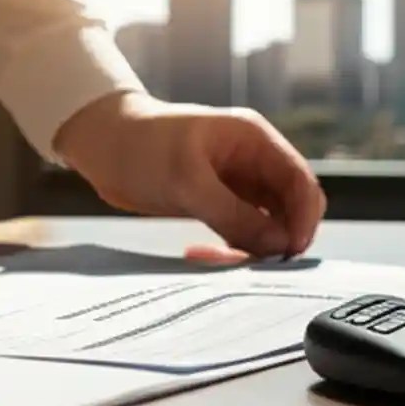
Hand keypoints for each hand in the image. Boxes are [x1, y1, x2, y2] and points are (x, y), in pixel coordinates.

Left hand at [54, 92, 326, 256]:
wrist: (100, 143)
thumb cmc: (141, 147)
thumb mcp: (187, 182)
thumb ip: (235, 215)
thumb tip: (278, 246)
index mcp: (254, 139)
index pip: (300, 180)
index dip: (304, 218)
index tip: (291, 252)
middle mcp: (253, 159)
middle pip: (290, 205)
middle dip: (282, 236)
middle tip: (258, 266)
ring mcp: (237, 181)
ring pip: (267, 222)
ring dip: (254, 246)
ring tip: (222, 260)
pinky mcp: (217, 200)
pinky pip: (240, 229)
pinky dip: (232, 246)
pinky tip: (204, 254)